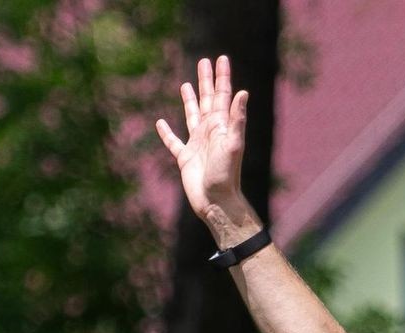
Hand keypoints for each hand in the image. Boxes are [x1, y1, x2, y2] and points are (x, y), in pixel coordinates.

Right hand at [155, 56, 258, 242]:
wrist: (217, 201)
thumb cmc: (226, 175)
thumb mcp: (233, 144)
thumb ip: (237, 119)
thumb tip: (244, 92)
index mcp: (222, 126)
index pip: (223, 95)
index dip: (222, 76)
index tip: (220, 58)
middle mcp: (210, 132)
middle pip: (208, 100)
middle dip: (206, 80)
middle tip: (203, 61)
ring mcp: (197, 144)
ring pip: (192, 116)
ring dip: (190, 100)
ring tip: (186, 84)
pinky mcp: (185, 158)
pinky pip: (174, 141)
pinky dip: (166, 132)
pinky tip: (160, 122)